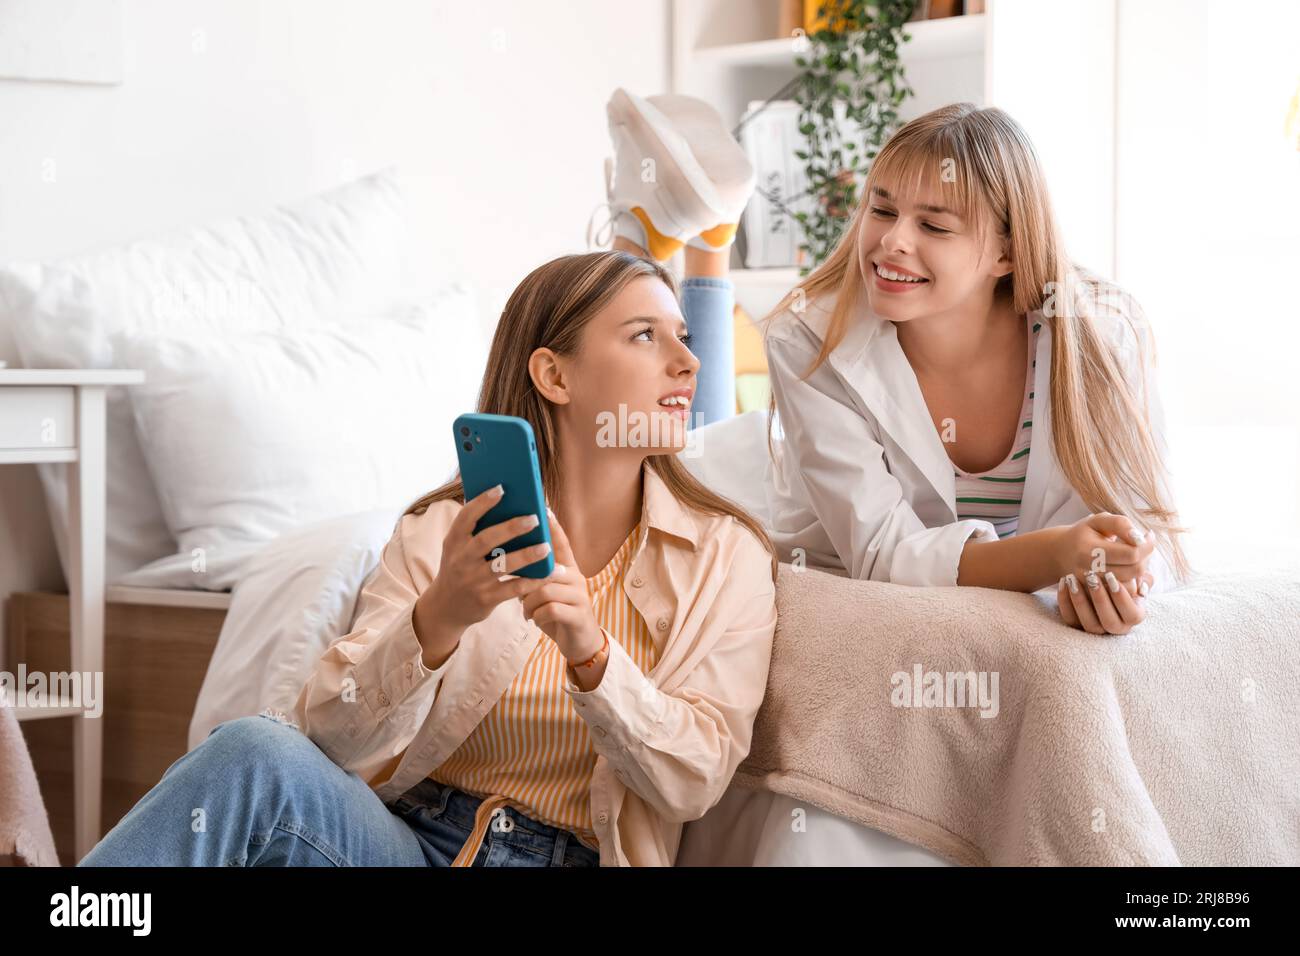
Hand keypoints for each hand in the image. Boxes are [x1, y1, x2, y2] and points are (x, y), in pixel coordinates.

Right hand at [418, 485, 553, 641]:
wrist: (446, 607)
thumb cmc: (460, 566)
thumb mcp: (459, 548)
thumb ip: (476, 528)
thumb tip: (504, 498)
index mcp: (454, 541)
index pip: (465, 517)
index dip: (482, 502)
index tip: (501, 489)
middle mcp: (461, 560)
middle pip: (486, 540)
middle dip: (510, 528)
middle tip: (534, 518)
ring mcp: (473, 580)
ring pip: (503, 565)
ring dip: (526, 555)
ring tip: (546, 546)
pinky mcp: (486, 599)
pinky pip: (513, 589)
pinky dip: (534, 581)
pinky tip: (551, 572)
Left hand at [520, 508, 603, 663]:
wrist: (579, 642)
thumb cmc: (555, 611)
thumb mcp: (545, 590)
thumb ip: (535, 574)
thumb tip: (510, 557)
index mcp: (567, 568)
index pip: (561, 542)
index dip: (553, 527)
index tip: (544, 509)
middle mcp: (576, 577)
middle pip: (546, 568)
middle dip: (526, 579)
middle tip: (515, 588)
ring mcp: (579, 595)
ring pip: (544, 590)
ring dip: (529, 602)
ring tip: (527, 610)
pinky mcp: (578, 615)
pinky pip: (549, 609)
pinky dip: (536, 616)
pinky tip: (534, 619)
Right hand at [1053, 512, 1154, 634]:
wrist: (1058, 553)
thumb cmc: (1083, 534)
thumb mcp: (1098, 521)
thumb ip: (1120, 524)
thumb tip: (1140, 538)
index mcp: (1088, 550)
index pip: (1131, 553)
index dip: (1147, 545)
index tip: (1148, 535)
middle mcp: (1088, 571)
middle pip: (1134, 570)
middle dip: (1145, 557)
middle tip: (1142, 546)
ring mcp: (1090, 587)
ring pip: (1131, 584)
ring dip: (1139, 570)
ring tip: (1133, 557)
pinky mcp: (1094, 596)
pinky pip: (1123, 593)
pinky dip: (1131, 581)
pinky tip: (1127, 568)